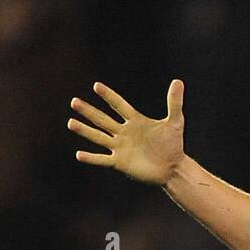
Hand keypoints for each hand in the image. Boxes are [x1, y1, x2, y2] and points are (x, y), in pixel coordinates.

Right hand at [68, 79, 185, 185]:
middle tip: (74, 102)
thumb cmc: (174, 144)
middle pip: (103, 119)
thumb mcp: (175, 122)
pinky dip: (92, 158)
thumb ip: (174, 103)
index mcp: (135, 120)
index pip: (119, 105)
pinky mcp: (120, 163)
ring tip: (71, 123)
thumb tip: (178, 81)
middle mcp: (124, 132)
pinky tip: (79, 154)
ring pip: (99, 137)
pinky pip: (103, 159)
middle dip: (89, 111)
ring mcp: (120, 147)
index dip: (109, 96)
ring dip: (85, 130)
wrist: (173, 168)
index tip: (96, 86)